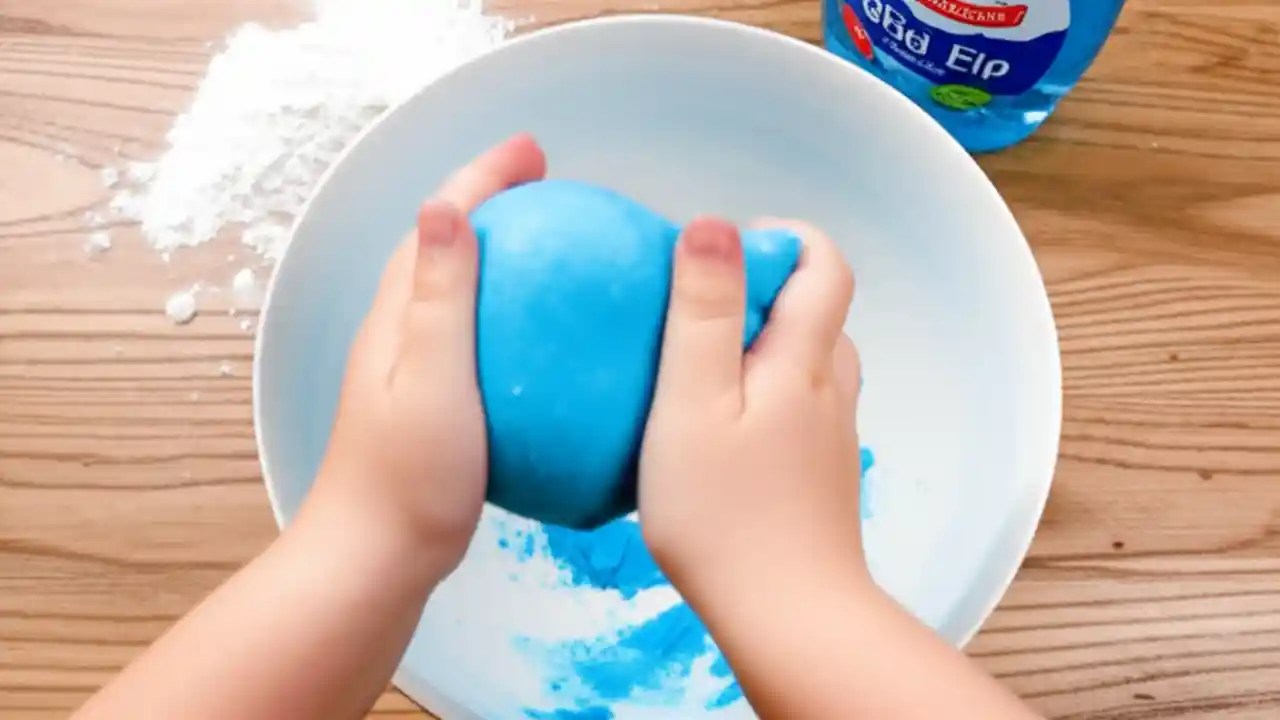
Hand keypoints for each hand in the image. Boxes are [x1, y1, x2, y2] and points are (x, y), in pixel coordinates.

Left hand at [314, 134, 546, 576]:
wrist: (377, 558)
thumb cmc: (407, 478)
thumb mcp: (431, 381)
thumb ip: (440, 298)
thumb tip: (445, 207)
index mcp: (397, 316)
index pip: (439, 223)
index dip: (481, 177)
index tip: (532, 150)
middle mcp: (399, 330)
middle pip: (444, 242)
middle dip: (489, 198)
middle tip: (544, 179)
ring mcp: (412, 366)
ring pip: (456, 284)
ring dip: (497, 247)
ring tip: (551, 240)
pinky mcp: (433, 401)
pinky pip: (476, 330)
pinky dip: (509, 308)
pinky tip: (549, 339)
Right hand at [638, 216, 864, 607]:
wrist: (788, 617)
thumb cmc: (725, 511)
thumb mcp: (693, 402)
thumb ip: (702, 312)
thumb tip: (714, 223)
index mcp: (804, 360)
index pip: (825, 265)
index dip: (784, 239)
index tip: (726, 250)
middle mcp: (831, 390)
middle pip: (819, 312)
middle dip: (765, 291)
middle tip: (695, 310)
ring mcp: (831, 438)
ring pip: (811, 364)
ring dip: (766, 346)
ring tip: (701, 369)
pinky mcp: (821, 479)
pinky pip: (800, 410)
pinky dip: (766, 396)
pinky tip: (719, 433)